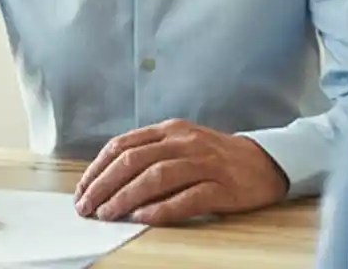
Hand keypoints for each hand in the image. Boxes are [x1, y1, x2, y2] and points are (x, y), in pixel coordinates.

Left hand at [73, 120, 287, 225]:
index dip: (97, 168)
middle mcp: (185, 142)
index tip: (81, 189)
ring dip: (126, 197)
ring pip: (156, 177)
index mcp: (170, 130)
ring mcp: (204, 163)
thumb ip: (150, 153)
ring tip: (107, 213)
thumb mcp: (181, 144)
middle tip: (86, 206)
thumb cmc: (216, 157)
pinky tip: (142, 218)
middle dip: (104, 185)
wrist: (265, 162)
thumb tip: (108, 179)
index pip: (123, 145)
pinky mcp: (222, 187)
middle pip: (134, 160)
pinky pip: (187, 198)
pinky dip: (161, 209)